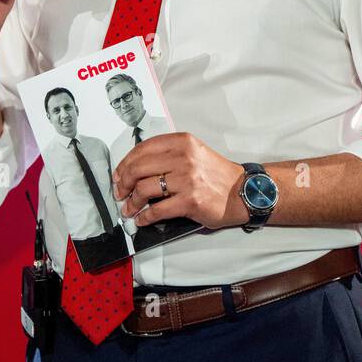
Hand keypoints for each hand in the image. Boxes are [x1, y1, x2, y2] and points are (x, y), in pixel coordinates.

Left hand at [112, 133, 246, 229]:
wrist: (243, 191)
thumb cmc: (216, 174)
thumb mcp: (193, 152)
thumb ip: (168, 155)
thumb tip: (136, 169)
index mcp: (182, 142)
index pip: (142, 148)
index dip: (125, 163)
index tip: (119, 175)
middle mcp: (183, 157)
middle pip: (138, 168)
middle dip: (123, 183)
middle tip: (120, 193)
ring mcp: (187, 179)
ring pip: (144, 189)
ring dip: (131, 203)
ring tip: (128, 209)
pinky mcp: (190, 201)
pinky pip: (157, 210)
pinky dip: (144, 217)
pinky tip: (142, 220)